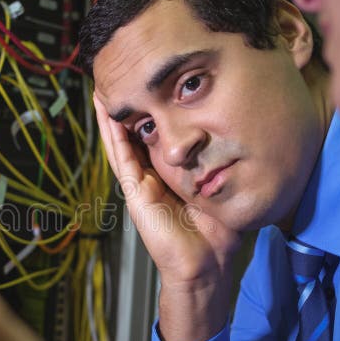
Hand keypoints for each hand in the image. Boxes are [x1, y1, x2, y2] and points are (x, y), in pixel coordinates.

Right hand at [94, 95, 238, 340]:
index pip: (156, 136)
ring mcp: (140, 183)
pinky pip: (121, 153)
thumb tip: (235, 137)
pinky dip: (112, 130)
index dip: (150, 110)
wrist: (206, 265)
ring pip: (121, 139)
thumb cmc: (218, 234)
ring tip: (104, 84)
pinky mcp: (135, 190)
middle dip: (127, 105)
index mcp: (169, 176)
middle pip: (134, 133)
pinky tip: (106, 108)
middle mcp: (151, 176)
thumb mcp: (220, 187)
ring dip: (111, 113)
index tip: (148, 82)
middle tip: (119, 75)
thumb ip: (220, 165)